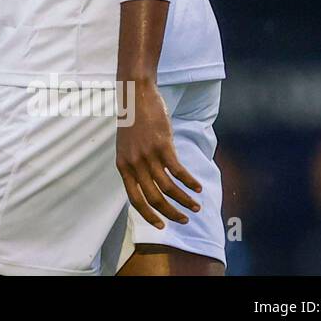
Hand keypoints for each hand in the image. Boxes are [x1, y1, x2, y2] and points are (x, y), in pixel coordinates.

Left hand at [115, 81, 201, 228]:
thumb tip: (148, 184)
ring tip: (196, 207)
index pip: (135, 199)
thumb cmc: (132, 121)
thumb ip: (134, 165)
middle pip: (154, 198)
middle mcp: (134, 164)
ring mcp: (148, 155)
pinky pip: (179, 172)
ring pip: (168, 188)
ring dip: (185, 201)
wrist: (136, 95)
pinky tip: (198, 188)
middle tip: (184, 220)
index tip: (162, 226)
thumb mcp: (126, 147)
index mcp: (123, 167)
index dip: (149, 215)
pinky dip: (190, 183)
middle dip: (171, 213)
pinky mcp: (163, 146)